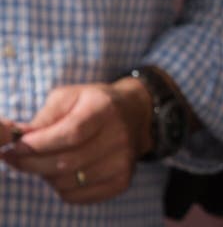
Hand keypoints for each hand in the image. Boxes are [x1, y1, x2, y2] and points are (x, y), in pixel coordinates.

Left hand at [3, 79, 152, 203]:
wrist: (134, 113)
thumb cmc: (94, 103)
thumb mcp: (70, 96)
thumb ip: (46, 115)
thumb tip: (21, 137)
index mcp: (105, 109)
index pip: (71, 134)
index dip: (39, 144)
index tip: (17, 147)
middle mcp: (119, 136)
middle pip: (66, 162)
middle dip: (32, 163)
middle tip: (17, 158)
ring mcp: (123, 161)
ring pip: (68, 182)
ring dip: (47, 175)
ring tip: (46, 161)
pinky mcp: (121, 181)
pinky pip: (77, 196)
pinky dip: (61, 188)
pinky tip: (63, 172)